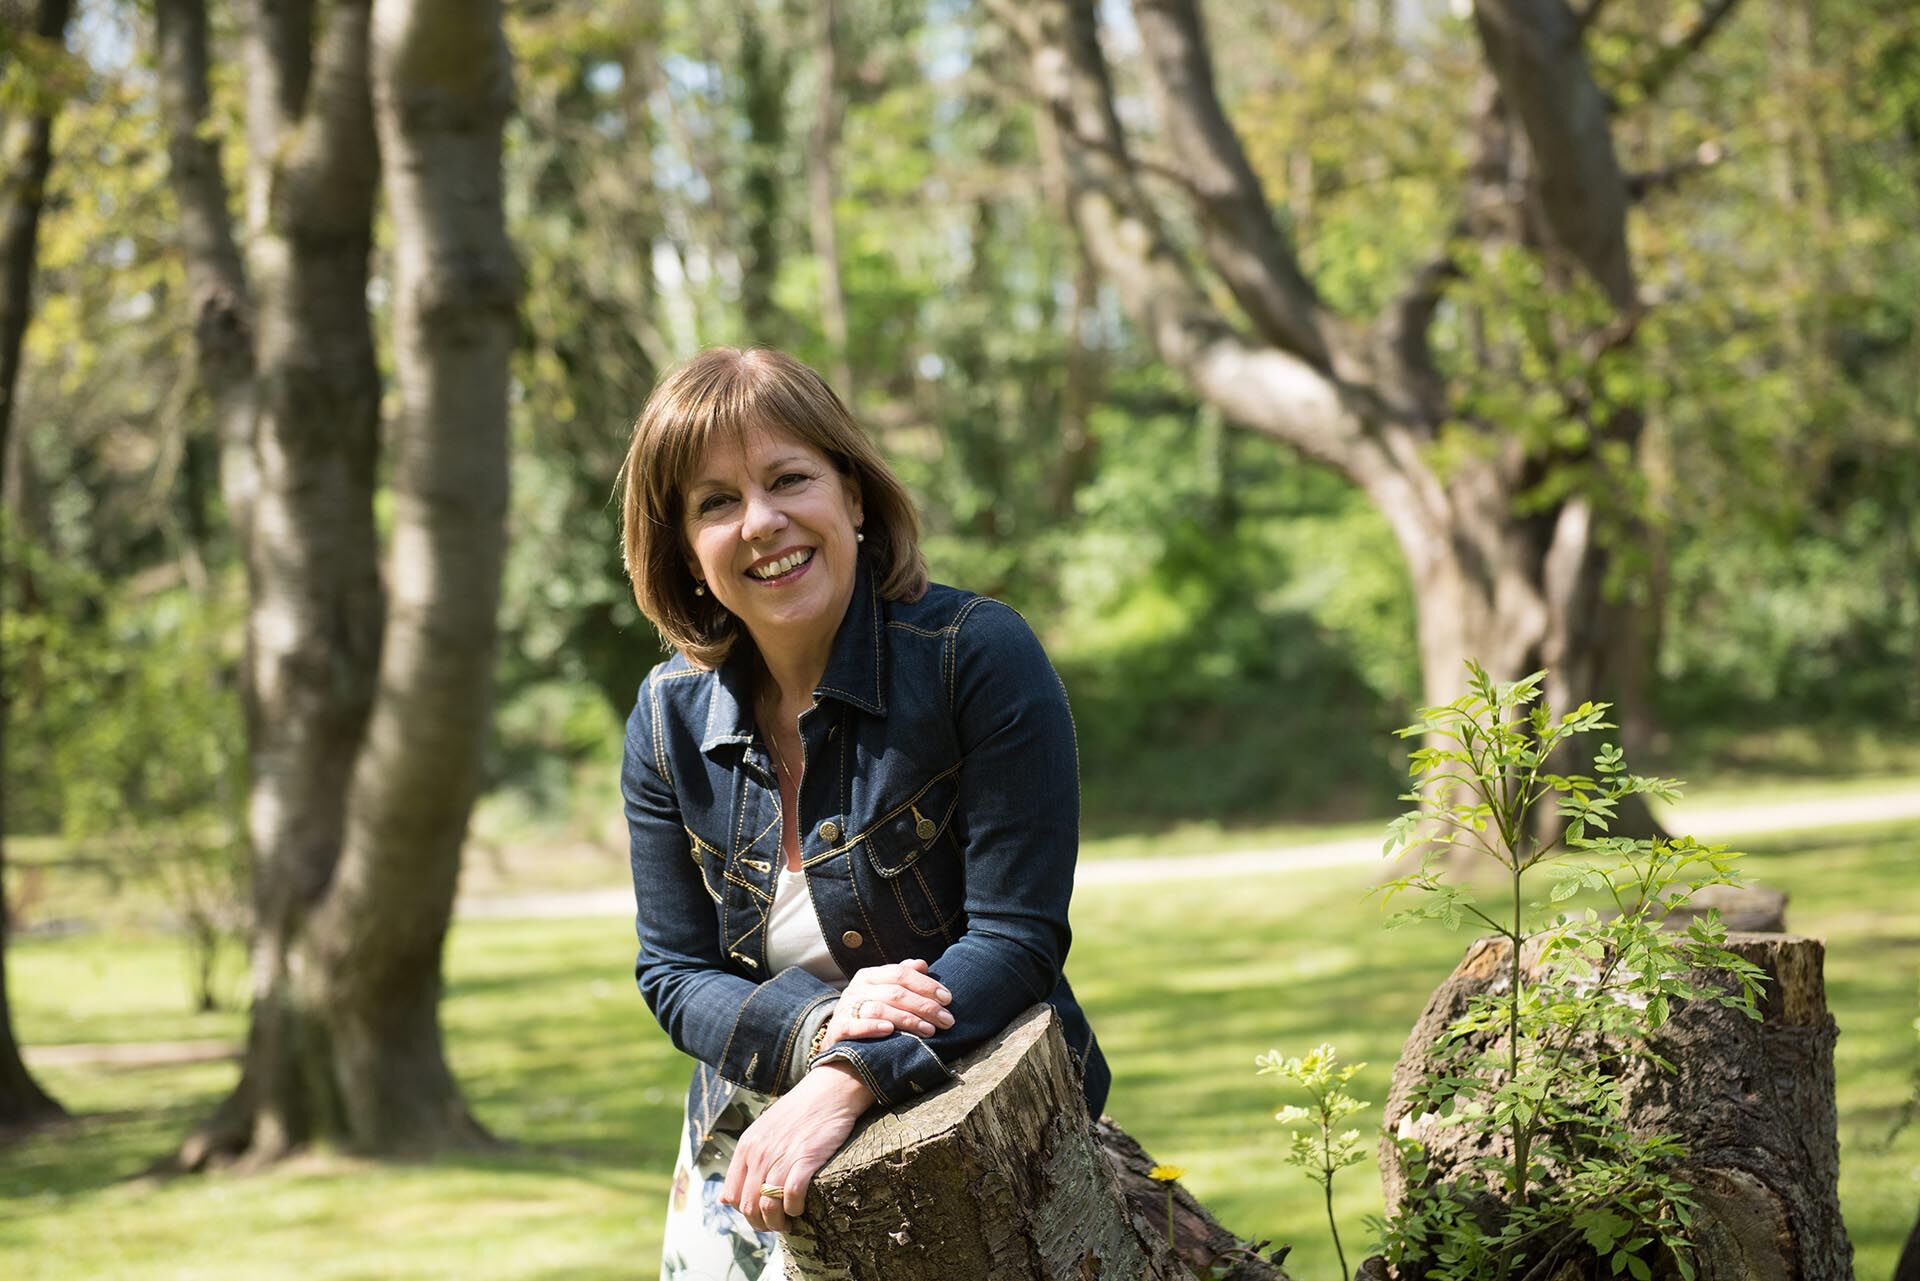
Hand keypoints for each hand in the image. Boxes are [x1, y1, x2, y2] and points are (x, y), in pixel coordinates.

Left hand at [722, 1061, 875, 1232]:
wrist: (828, 1091)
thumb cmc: (799, 1112)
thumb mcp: (763, 1131)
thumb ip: (746, 1161)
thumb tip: (725, 1198)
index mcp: (746, 1147)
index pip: (731, 1195)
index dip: (745, 1211)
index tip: (760, 1213)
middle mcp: (759, 1154)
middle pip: (748, 1206)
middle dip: (761, 1223)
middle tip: (776, 1225)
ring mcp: (781, 1157)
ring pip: (768, 1206)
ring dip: (778, 1222)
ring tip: (788, 1222)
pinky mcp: (805, 1159)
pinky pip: (792, 1196)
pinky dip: (795, 1209)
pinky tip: (800, 1207)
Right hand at [820, 958, 954, 1049]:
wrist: (840, 1044)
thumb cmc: (870, 1016)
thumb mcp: (884, 993)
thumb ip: (902, 978)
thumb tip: (922, 964)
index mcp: (869, 976)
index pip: (900, 974)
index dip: (926, 985)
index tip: (948, 999)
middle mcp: (856, 989)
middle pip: (895, 993)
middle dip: (925, 1006)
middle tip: (947, 1020)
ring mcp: (846, 1008)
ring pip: (880, 1009)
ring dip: (908, 1020)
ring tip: (930, 1031)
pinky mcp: (838, 1029)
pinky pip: (856, 1026)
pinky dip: (873, 1027)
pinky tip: (890, 1031)